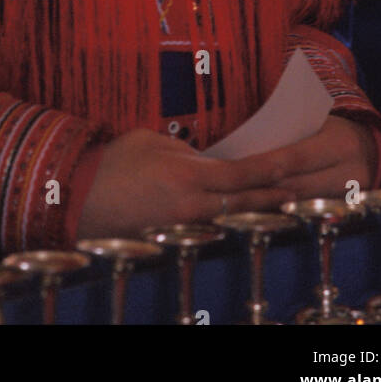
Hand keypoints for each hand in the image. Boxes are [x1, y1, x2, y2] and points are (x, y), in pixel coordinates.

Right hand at [75, 128, 293, 239]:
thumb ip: (188, 151)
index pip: (243, 173)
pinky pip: (209, 230)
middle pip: (246, 203)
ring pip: (232, 221)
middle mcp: (193, 205)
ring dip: (256, 213)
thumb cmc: (114, 162)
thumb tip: (209, 161)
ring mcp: (184, 227)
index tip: (293, 164)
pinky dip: (228, 224)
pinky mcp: (172, 240)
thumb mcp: (153, 141)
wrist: (78, 196)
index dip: (271, 169)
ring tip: (281, 207)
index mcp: (189, 175)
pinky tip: (240, 220)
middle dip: (275, 197)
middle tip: (302, 191)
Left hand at [242, 116, 378, 200]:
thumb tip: (244, 146)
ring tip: (236, 203)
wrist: (372, 145)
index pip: (295, 157)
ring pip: (299, 204)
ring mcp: (351, 198)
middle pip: (296, 186)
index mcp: (340, 144)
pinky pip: (307, 212)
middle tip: (228, 192)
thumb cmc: (330, 127)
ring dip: (268, 205)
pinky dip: (282, 210)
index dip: (264, 166)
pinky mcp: (346, 212)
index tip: (234, 170)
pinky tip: (257, 210)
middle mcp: (351, 173)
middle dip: (261, 190)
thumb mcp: (314, 122)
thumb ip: (288, 133)